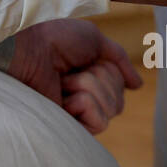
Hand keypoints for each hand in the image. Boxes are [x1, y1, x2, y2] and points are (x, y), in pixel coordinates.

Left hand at [1, 19, 143, 134]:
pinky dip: (85, 102)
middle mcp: (85, 97)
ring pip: (114, 108)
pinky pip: (101, 120)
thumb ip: (119, 59)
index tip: (84, 59)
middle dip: (100, 77)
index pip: (120, 84)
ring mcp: (77, 114)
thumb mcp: (95, 40)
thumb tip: (138, 85)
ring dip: (90, 86)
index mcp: (90, 78)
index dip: (109, 69)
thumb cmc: (55, 39)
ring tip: (63, 81)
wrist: (29, 49)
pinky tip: (63, 97)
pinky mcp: (70, 128)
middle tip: (71, 70)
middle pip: (120, 98)